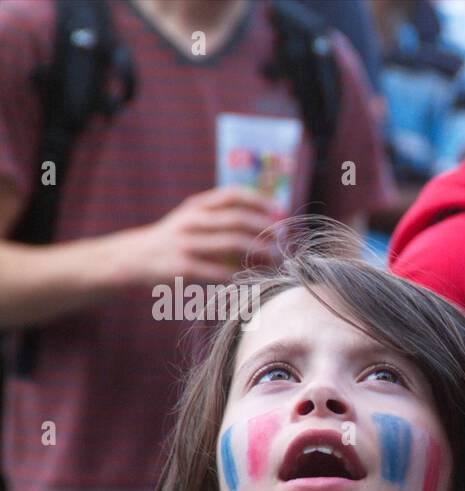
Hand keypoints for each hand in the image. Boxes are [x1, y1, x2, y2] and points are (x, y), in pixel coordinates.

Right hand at [114, 186, 281, 287]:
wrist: (136, 257)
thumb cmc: (176, 238)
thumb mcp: (193, 218)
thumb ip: (222, 216)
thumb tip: (269, 222)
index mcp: (196, 206)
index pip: (231, 194)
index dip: (258, 200)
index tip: (278, 211)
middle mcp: (191, 220)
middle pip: (236, 219)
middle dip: (264, 228)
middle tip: (283, 238)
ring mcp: (186, 243)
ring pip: (231, 243)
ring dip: (259, 251)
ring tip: (275, 258)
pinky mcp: (183, 267)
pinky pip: (220, 271)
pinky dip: (240, 273)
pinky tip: (252, 277)